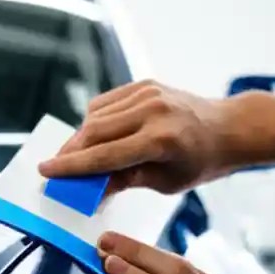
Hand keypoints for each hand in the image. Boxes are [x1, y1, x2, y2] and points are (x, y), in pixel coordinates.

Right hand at [39, 81, 253, 196]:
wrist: (228, 128)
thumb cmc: (199, 162)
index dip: (71, 167)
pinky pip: (106, 103)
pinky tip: (96, 136)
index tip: (46, 173)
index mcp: (160, 141)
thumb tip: (87, 189)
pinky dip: (95, 120)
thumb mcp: (164, 182)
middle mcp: (152, 111)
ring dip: (81, 138)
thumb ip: (123, 181)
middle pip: (93, 132)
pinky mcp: (144, 84)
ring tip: (76, 156)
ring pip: (95, 116)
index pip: (104, 156)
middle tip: (55, 169)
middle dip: (70, 152)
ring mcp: (148, 93)